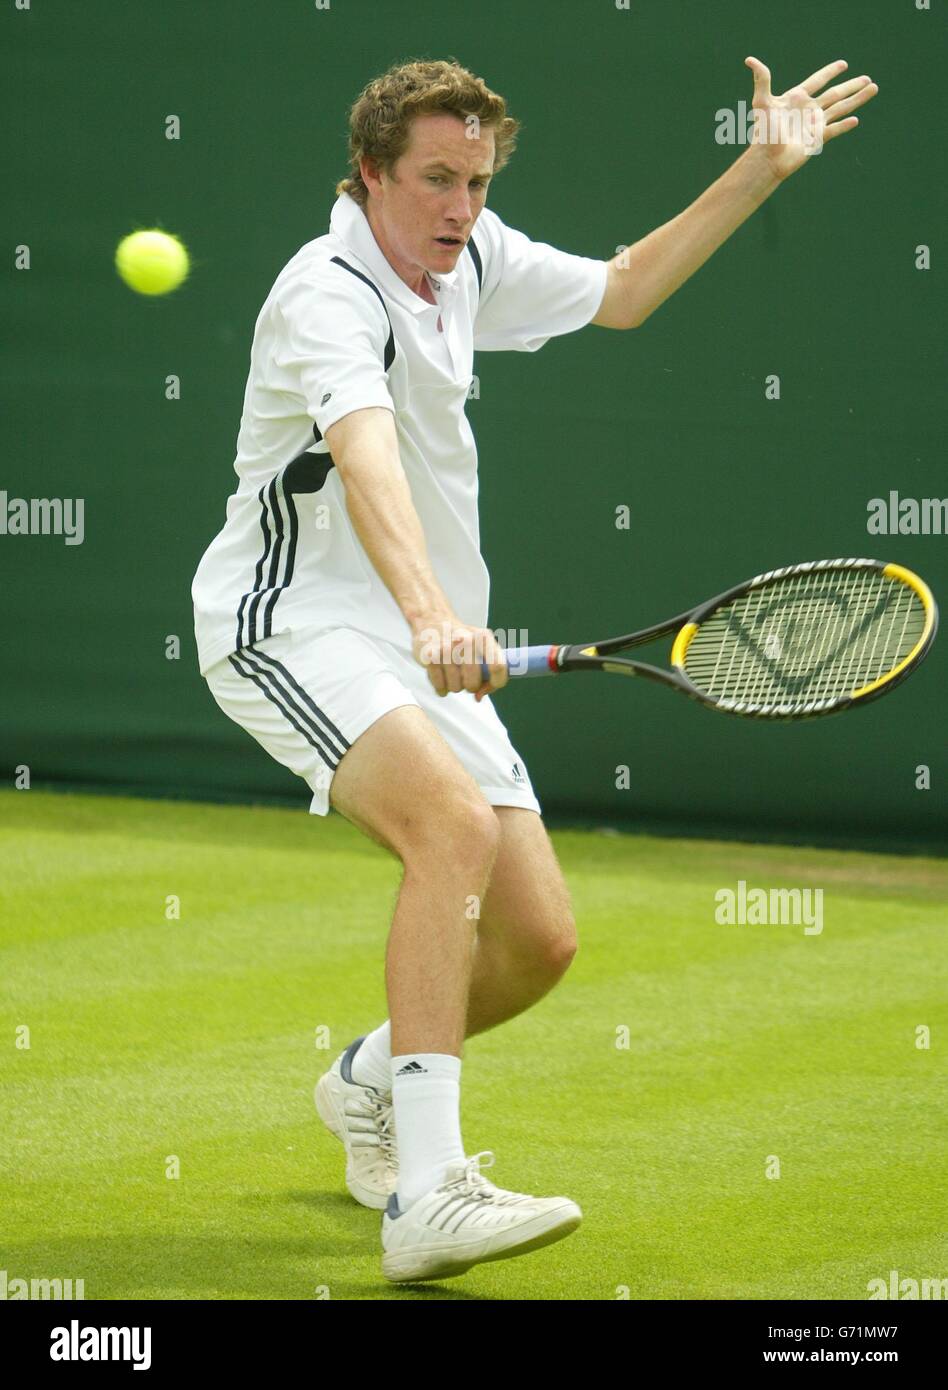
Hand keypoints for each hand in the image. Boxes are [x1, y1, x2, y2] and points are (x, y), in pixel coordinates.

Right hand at [411, 616, 508, 700]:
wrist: (433, 620)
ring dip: (454, 686)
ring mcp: (446, 648)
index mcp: (483, 637)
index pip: (498, 666)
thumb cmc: (461, 640)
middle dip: (471, 686)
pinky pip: (439, 686)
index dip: (496, 682)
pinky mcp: (429, 656)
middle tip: (466, 677)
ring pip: (456, 688)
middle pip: (473, 683)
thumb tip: (479, 696)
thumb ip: (489, 671)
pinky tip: (441, 676)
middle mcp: (466, 640)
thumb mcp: (481, 646)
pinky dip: (441, 687)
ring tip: (452, 673)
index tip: (491, 684)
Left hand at [744, 56, 877, 179]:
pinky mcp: (818, 139)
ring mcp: (814, 125)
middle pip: (835, 94)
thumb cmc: (763, 132)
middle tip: (867, 78)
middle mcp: (809, 110)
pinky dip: (844, 125)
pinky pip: (835, 129)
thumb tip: (750, 60)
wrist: (767, 159)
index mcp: (798, 98)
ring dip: (857, 99)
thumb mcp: (762, 102)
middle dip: (851, 86)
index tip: (844, 64)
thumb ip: (762, 80)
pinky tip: (856, 120)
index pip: (818, 80)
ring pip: (840, 108)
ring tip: (873, 89)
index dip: (830, 72)